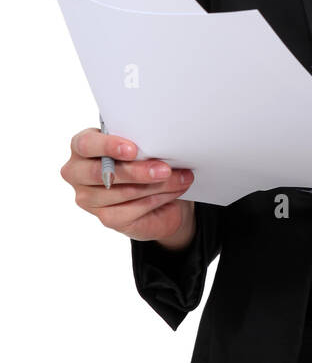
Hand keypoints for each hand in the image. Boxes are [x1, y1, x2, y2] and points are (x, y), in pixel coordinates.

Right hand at [61, 126, 195, 246]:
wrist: (155, 192)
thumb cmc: (142, 159)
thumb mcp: (140, 145)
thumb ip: (139, 143)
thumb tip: (160, 145)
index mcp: (82, 146)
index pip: (86, 144)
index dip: (108, 146)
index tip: (133, 149)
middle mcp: (78, 173)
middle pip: (102, 173)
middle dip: (137, 171)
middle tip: (164, 169)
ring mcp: (89, 198)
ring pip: (124, 192)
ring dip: (157, 185)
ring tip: (181, 178)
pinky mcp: (106, 218)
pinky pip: (134, 208)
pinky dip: (158, 198)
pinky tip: (174, 191)